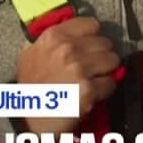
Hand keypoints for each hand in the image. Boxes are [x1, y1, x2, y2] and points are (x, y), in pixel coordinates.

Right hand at [16, 16, 118, 134]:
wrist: (30, 118)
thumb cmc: (31, 87)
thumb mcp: (30, 54)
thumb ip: (50, 39)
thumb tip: (75, 31)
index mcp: (53, 36)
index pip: (91, 24)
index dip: (93, 36)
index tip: (90, 45)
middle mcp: (67, 49)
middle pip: (105, 42)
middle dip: (101, 54)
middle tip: (92, 66)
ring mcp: (79, 69)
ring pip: (113, 60)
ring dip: (106, 70)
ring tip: (94, 78)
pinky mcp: (89, 90)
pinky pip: (111, 82)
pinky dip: (105, 89)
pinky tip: (93, 92)